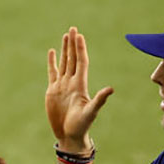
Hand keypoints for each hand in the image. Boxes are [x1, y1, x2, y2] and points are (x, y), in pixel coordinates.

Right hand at [46, 27, 112, 152]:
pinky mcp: (52, 91)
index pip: (81, 62)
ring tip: (65, 35)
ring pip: (63, 63)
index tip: (79, 36)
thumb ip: (100, 100)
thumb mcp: (91, 112)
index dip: (80, 49)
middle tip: (73, 28)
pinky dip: (52, 62)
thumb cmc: (82, 125)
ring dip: (65, 49)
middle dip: (73, 44)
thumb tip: (111, 89)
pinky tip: (52, 52)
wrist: (69, 135)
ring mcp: (62, 86)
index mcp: (80, 85)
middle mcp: (71, 82)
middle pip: (72, 58)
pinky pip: (52, 72)